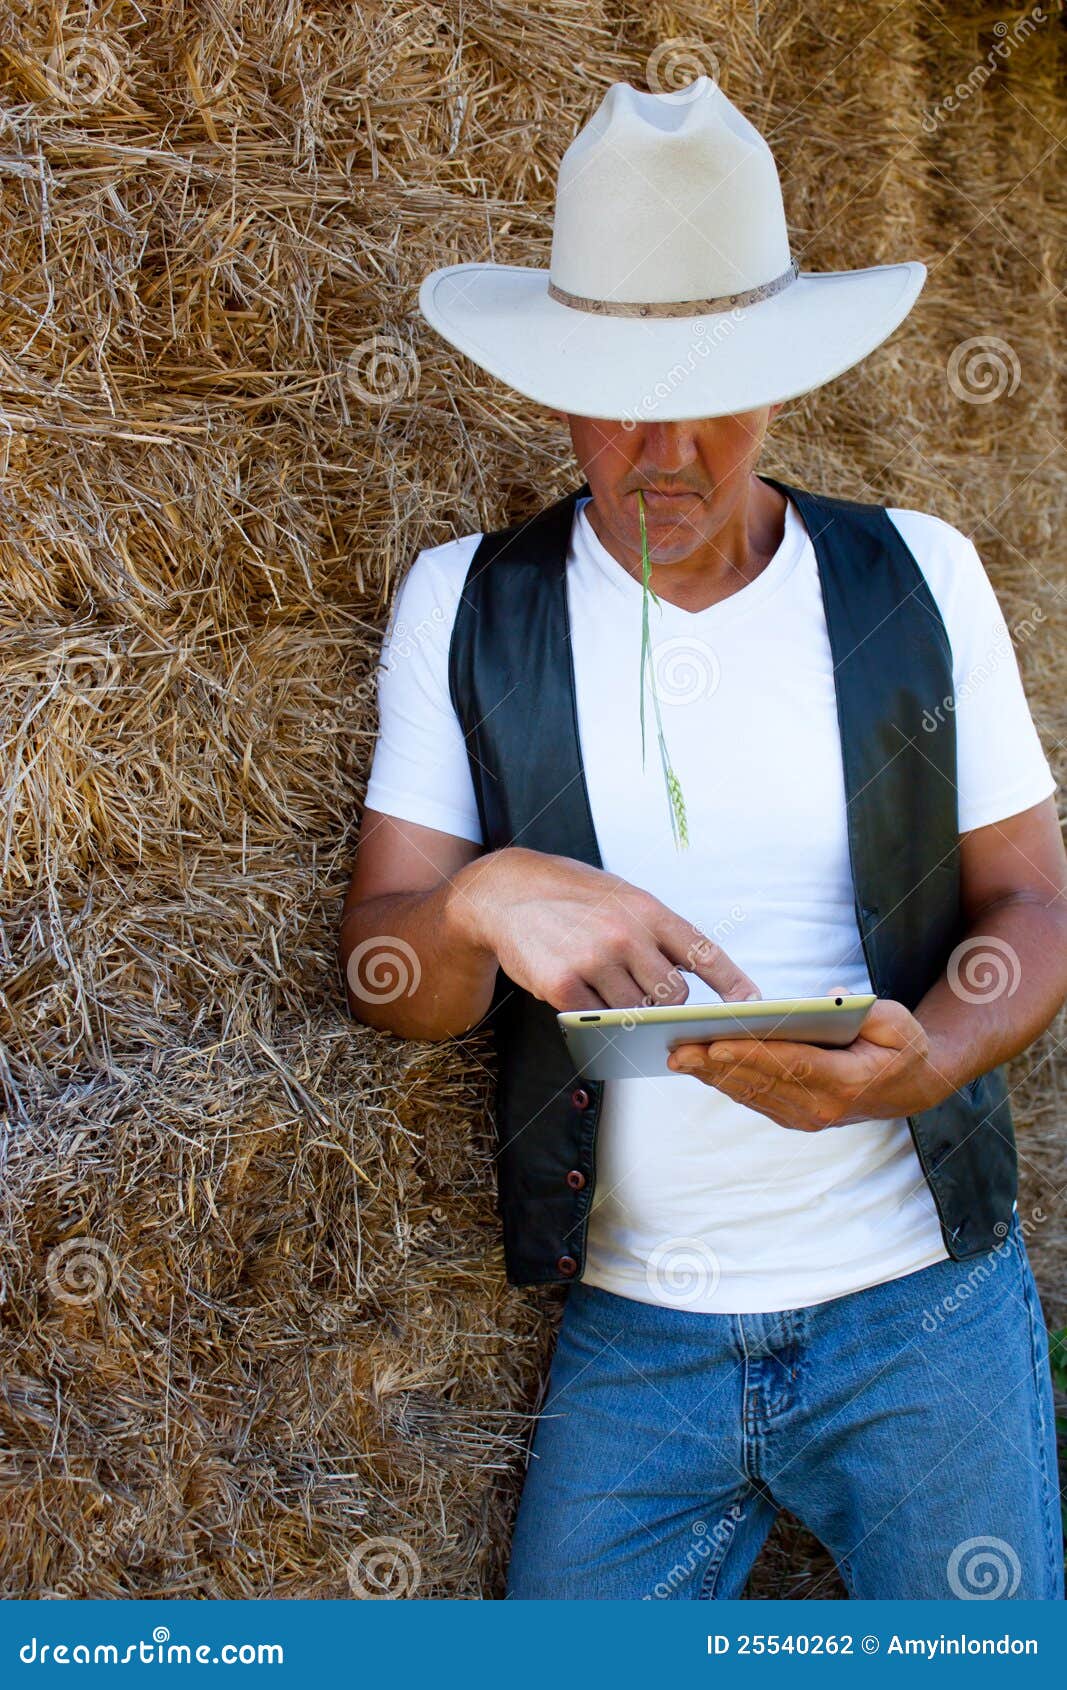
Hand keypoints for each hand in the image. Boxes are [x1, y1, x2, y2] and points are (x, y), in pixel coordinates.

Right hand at [453, 847, 759, 1011]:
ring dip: (625, 1006)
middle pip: (673, 994)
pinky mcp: (564, 985)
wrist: (504, 892)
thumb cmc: (568, 894)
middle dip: (664, 1001)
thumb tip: (691, 970)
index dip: (733, 983)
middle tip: (639, 988)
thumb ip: (654, 930)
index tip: (754, 1005)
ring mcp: (595, 960)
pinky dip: (592, 1011)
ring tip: (600, 980)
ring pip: (637, 1010)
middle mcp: (626, 933)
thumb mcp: (620, 896)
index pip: (703, 952)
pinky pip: (597, 1018)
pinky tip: (576, 986)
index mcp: (647, 909)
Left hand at [665, 996, 950, 1129]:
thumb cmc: (903, 1047)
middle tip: (677, 1049)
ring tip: (678, 1055)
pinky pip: (755, 1098)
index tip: (714, 1044)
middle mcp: (822, 1106)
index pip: (790, 1065)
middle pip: (760, 1081)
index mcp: (846, 1081)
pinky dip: (725, 1082)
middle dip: (715, 1065)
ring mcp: (807, 1117)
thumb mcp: (898, 1022)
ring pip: (751, 1093)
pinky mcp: (796, 1117)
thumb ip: (869, 1011)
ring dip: (712, 1076)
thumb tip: (830, 998)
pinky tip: (699, 1066)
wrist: (912, 1088)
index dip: (749, 1054)